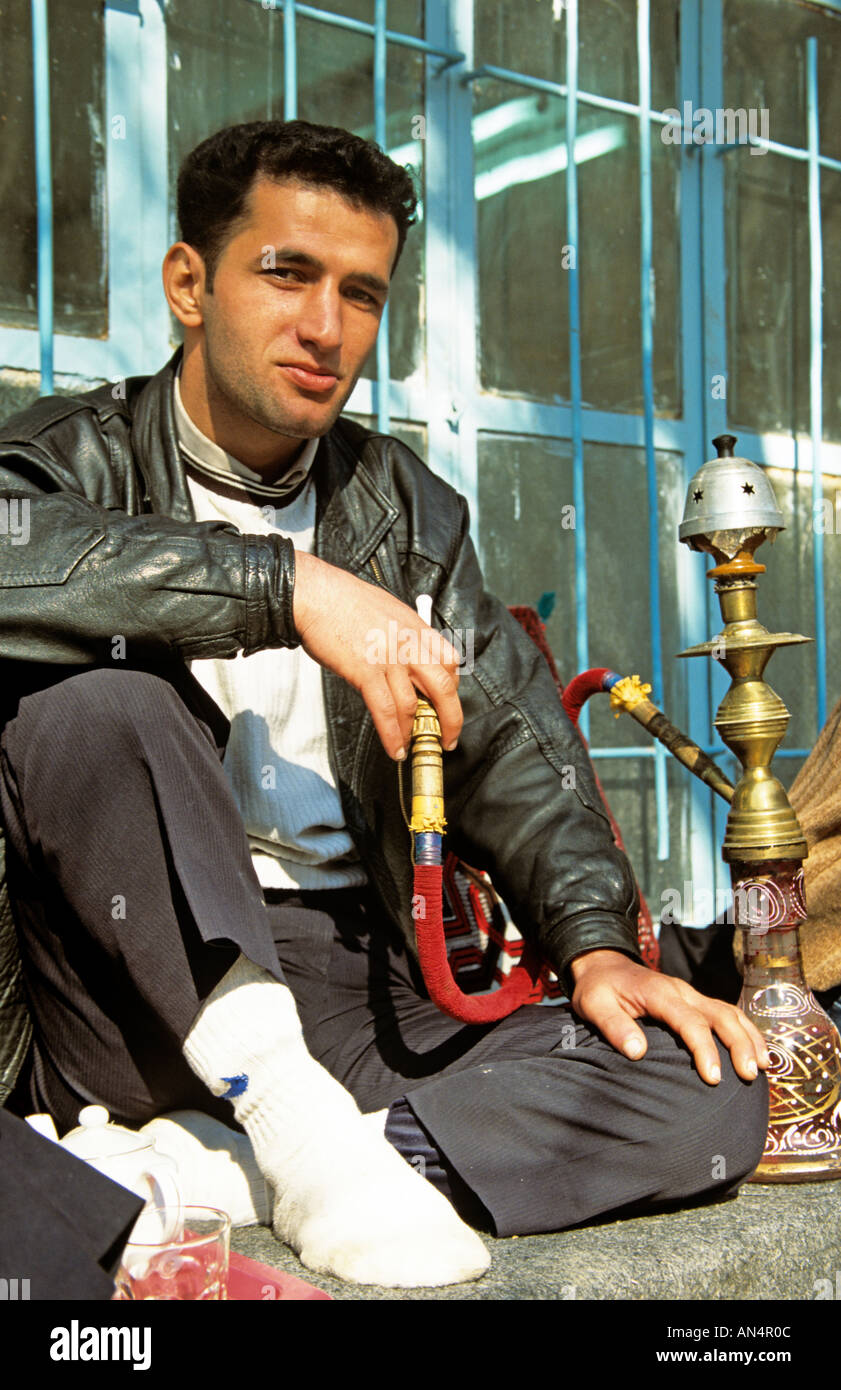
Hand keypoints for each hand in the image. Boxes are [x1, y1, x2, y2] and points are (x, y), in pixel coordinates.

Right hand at [292, 550, 462, 759]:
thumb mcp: (388, 611)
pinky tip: (395, 748)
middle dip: (451, 719)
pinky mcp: (366, 671)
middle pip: (444, 688)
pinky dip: (393, 735)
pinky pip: (386, 711)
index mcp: (417, 628)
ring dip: (415, 733)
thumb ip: (402, 634)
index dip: (452, 686)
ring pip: (414, 705)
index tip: (446, 702)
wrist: (316, 595)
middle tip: (448, 738)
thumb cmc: (344, 601)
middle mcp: (410, 644)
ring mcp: (390, 659)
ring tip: (412, 748)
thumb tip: (406, 656)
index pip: (450, 661)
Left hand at [569, 949, 771, 1084]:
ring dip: (748, 1037)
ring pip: (729, 1012)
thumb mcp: (593, 1005)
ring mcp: (690, 995)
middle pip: (720, 1014)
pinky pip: (726, 1012)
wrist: (602, 965)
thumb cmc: (598, 989)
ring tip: (763, 1066)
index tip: (713, 1078)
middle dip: (739, 1044)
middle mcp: (681, 991)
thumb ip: (613, 1026)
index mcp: (659, 993)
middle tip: (750, 1075)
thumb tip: (637, 1052)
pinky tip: (757, 1050)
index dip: (704, 1049)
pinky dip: (745, 1030)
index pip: (689, 1021)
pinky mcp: (694, 1001)